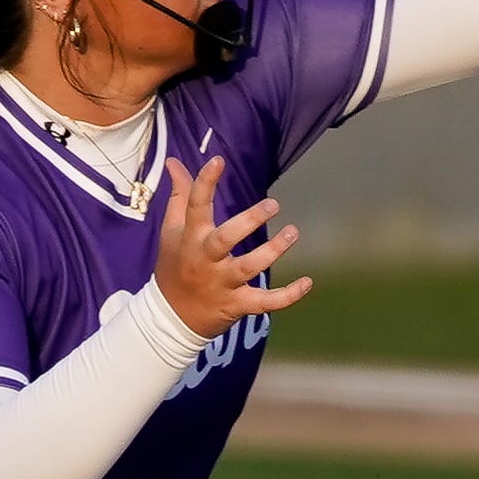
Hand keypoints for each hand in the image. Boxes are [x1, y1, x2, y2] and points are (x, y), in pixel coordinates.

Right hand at [153, 156, 309, 339]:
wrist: (171, 317)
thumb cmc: (175, 265)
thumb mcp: (171, 230)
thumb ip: (179, 195)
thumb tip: (175, 161)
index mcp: (190, 238)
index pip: (195, 207)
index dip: (204, 183)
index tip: (218, 161)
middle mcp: (206, 260)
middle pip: (225, 240)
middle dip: (248, 222)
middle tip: (273, 204)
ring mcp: (223, 284)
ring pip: (249, 268)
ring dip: (273, 251)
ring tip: (293, 232)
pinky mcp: (238, 305)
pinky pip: (265, 302)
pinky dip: (288, 295)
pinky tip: (307, 282)